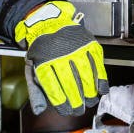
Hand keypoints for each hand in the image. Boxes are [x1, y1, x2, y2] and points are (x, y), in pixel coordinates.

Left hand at [14, 0, 107, 115]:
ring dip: (89, 93)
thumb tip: (39, 110)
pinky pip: (98, 65)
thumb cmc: (41, 49)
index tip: (65, 110)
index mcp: (44, 61)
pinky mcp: (89, 45)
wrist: (50, 22)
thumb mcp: (32, 66)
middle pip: (71, 83)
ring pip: (86, 75)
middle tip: (79, 110)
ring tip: (89, 102)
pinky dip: (101, 80)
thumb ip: (36, 89)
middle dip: (76, 101)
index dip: (61, 102)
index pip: (53, 86)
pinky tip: (100, 90)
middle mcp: (60, 54)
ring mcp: (76, 49)